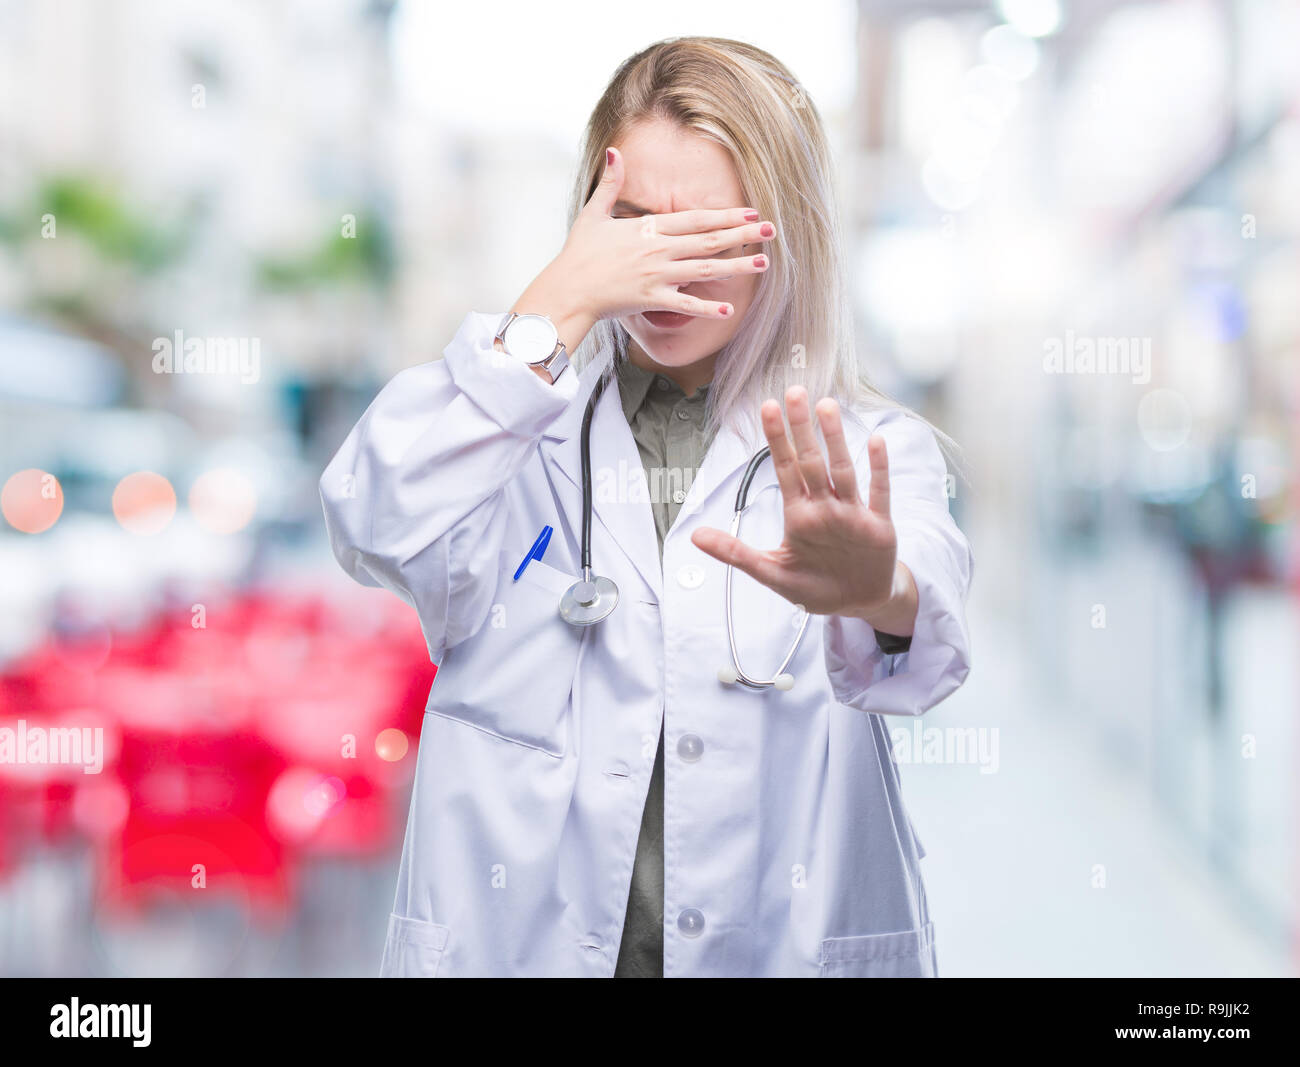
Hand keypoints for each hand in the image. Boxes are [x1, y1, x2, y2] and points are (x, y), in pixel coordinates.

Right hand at [551, 145, 775, 323]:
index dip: (726, 215)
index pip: (696, 219)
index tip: (750, 212)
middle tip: (771, 230)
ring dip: (736, 266)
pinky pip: (685, 305)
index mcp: (648, 228)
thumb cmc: (578, 254)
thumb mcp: (593, 213)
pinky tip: (729, 310)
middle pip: (708, 240)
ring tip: (763, 263)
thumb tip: (614, 151)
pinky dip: (707, 308)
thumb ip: (610, 183)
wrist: (567, 289)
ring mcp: (657, 275)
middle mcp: (658, 250)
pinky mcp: (651, 299)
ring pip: (705, 269)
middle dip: (742, 234)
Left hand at [690, 387, 917, 631]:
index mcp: (799, 514)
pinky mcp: (878, 526)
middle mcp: (824, 506)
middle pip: (811, 461)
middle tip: (794, 392)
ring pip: (842, 470)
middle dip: (802, 428)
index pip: (785, 468)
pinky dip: (879, 469)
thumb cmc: (815, 586)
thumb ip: (735, 553)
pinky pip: (879, 493)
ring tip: (826, 407)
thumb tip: (695, 536)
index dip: (777, 438)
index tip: (768, 407)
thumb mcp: (771, 573)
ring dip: (835, 439)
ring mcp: (852, 514)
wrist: (858, 603)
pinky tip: (875, 443)